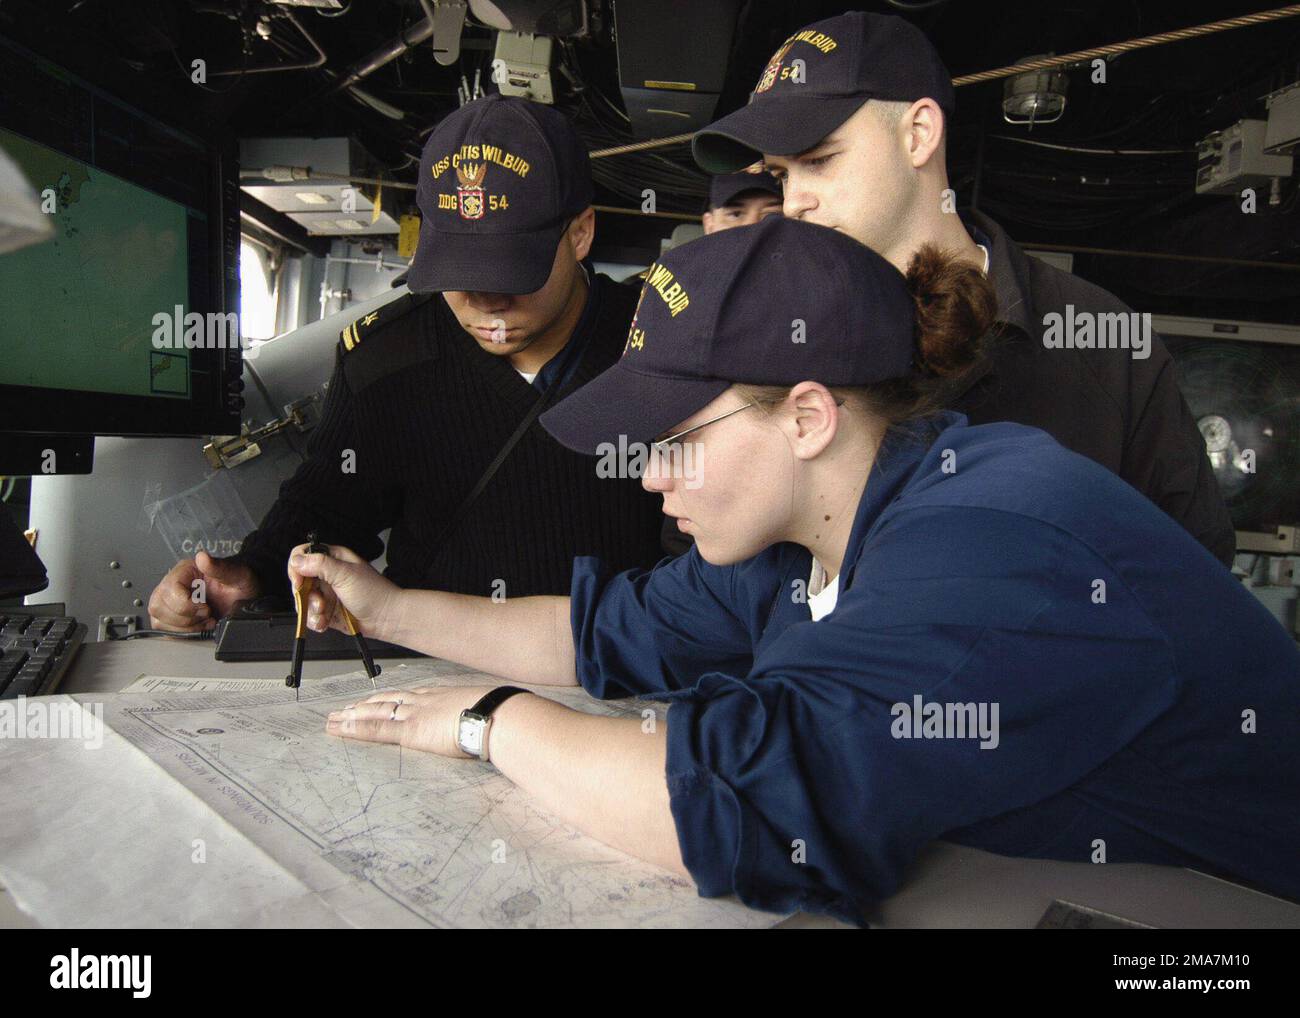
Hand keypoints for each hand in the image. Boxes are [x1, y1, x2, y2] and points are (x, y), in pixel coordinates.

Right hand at [148, 551, 258, 631]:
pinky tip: (199, 626)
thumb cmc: (241, 582)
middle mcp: (173, 585)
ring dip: (184, 627)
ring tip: (204, 620)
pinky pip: (164, 629)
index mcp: (185, 571)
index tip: (206, 607)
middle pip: (159, 607)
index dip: (185, 605)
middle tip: (207, 614)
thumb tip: (202, 557)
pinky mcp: (172, 616)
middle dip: (186, 617)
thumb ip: (220, 567)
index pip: (168, 590)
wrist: (247, 595)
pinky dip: (182, 633)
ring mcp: (170, 601)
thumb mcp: (237, 574)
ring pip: (158, 619)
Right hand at [287, 543, 401, 641]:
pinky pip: (311, 616)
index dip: (296, 568)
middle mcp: (327, 575)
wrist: (385, 618)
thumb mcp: (345, 574)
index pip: (302, 555)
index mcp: (332, 559)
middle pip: (299, 581)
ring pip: (303, 601)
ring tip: (325, 613)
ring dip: (311, 610)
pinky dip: (316, 621)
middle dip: (305, 595)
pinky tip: (326, 622)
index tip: (299, 582)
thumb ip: (320, 564)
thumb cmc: (373, 592)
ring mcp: (326, 594)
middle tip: (319, 601)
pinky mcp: (327, 611)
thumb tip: (297, 560)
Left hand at [325, 685, 508, 756]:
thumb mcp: (486, 710)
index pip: (409, 696)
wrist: (498, 715)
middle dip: (365, 704)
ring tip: (333, 718)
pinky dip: (353, 728)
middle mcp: (424, 701)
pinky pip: (375, 729)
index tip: (378, 700)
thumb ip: (477, 717)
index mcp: (442, 696)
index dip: (389, 698)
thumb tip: (484, 723)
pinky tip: (338, 728)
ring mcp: (415, 714)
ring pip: (375, 712)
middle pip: (387, 700)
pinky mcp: (409, 731)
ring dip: (351, 715)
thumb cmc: (500, 715)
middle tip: (345, 708)